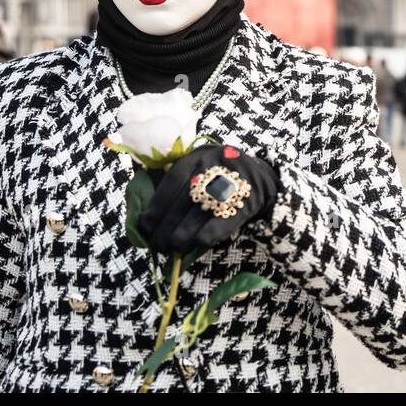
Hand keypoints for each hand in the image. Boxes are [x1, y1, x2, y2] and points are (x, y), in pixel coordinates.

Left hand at [137, 143, 278, 253]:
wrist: (261, 176)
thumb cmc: (217, 174)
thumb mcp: (197, 166)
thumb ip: (174, 182)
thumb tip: (144, 209)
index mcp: (196, 157)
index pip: (171, 183)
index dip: (156, 207)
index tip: (145, 225)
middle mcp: (210, 168)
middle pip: (182, 203)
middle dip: (165, 228)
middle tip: (158, 244)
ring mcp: (229, 186)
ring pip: (197, 216)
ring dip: (181, 236)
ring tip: (173, 247)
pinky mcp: (243, 204)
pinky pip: (219, 225)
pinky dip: (204, 237)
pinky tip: (195, 244)